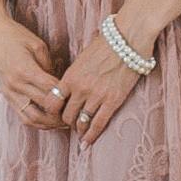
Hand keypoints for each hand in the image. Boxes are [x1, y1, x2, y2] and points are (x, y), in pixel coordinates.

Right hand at [0, 1, 65, 131]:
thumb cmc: (15, 35)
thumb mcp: (37, 45)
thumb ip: (49, 66)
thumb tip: (58, 84)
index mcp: (25, 70)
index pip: (51, 91)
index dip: (66, 97)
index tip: (79, 99)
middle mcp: (16, 85)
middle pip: (44, 108)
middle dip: (61, 114)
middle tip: (76, 114)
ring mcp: (9, 92)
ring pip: (32, 118)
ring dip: (49, 124)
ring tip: (63, 122)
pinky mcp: (6, 95)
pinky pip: (22, 115)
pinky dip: (36, 121)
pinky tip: (48, 120)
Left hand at [55, 26, 152, 146]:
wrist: (128, 38)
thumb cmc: (106, 44)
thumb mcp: (83, 58)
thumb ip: (75, 75)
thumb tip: (70, 88)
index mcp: (70, 76)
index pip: (52, 101)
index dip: (52, 111)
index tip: (57, 113)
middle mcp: (80, 88)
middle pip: (66, 115)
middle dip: (67, 122)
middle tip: (71, 124)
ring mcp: (96, 96)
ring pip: (81, 122)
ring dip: (80, 129)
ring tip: (81, 133)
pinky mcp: (113, 101)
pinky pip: (98, 124)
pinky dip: (92, 136)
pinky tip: (88, 142)